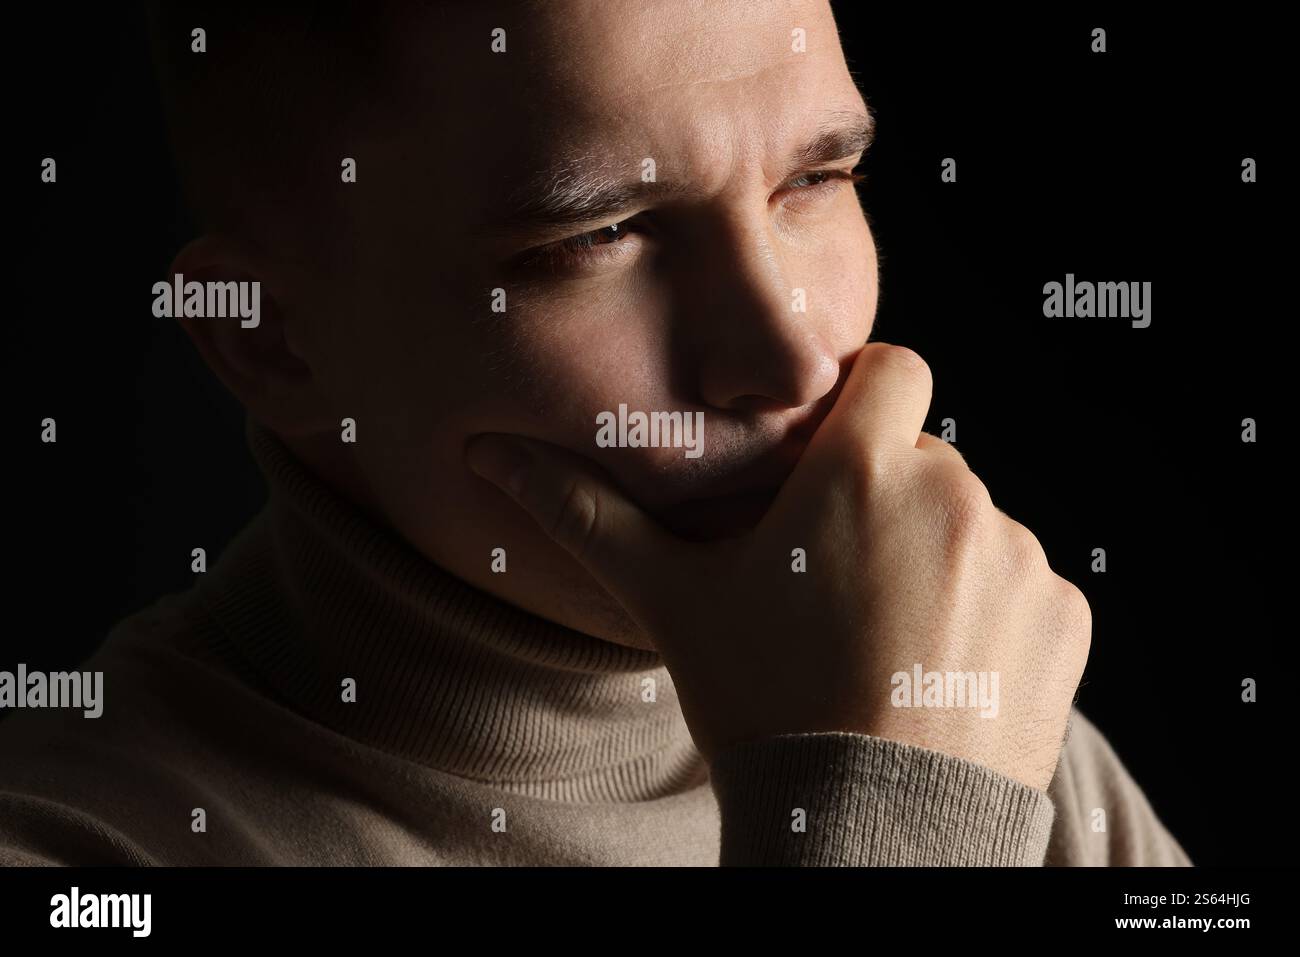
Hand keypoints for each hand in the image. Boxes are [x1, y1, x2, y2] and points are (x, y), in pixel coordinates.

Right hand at [464, 342, 1090, 789]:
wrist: (867, 832)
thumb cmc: (763, 703)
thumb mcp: (672, 601)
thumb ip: (587, 515)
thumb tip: (489, 454)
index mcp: (861, 471)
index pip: (893, 367)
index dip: (863, 400)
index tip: (833, 456)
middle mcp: (954, 496)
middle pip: (924, 459)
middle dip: (886, 498)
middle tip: (835, 577)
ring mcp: (1017, 558)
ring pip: (975, 524)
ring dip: (937, 558)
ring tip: (884, 637)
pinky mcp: (1061, 617)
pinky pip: (1026, 585)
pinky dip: (992, 614)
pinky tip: (938, 670)